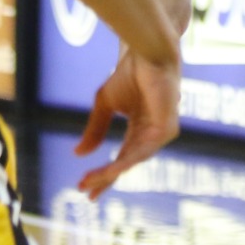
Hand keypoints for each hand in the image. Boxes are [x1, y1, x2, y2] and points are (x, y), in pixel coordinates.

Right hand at [74, 47, 180, 199]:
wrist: (145, 53)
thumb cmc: (129, 73)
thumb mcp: (104, 104)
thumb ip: (95, 129)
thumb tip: (78, 154)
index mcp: (140, 129)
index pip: (121, 158)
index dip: (104, 174)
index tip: (84, 189)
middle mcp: (151, 134)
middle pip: (126, 163)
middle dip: (105, 178)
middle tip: (86, 191)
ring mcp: (161, 133)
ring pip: (133, 160)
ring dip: (110, 173)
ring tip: (90, 181)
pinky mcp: (166, 129)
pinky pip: (142, 152)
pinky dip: (124, 162)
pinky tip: (109, 170)